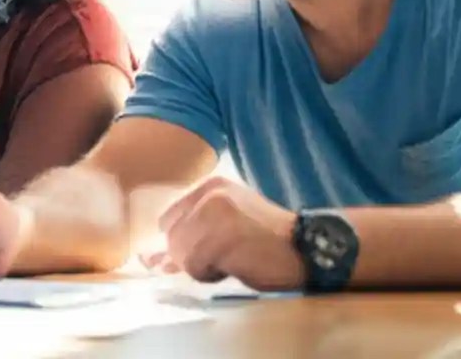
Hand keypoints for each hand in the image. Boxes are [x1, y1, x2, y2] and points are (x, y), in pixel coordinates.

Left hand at [154, 176, 302, 290]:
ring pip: (180, 253)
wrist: (311, 248)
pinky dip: (211, 274)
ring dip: (203, 267)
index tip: (209, 250)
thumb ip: (189, 237)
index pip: (169, 220)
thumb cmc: (267, 243)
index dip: (183, 243)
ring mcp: (215, 214)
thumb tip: (149, 262)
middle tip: (227, 257)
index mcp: (210, 187)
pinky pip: (194, 266)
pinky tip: (236, 266)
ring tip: (233, 260)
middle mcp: (210, 194)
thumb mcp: (226, 228)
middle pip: (171, 237)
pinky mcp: (221, 237)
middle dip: (192, 256)